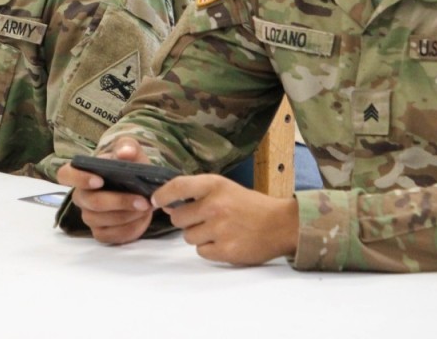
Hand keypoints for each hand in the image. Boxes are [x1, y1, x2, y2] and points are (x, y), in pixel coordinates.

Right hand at [56, 138, 154, 244]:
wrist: (141, 185)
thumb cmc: (129, 165)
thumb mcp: (130, 150)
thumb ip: (128, 146)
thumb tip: (125, 152)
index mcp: (82, 172)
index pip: (65, 175)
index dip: (79, 179)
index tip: (99, 180)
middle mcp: (81, 196)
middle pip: (91, 203)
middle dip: (119, 202)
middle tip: (143, 201)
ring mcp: (89, 216)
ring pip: (102, 221)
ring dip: (127, 216)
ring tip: (146, 208)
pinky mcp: (101, 233)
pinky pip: (111, 236)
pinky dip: (130, 229)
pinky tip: (142, 219)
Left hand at [153, 174, 298, 265]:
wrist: (281, 224)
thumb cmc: (250, 205)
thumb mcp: (225, 189)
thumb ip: (197, 194)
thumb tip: (165, 204)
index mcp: (214, 185)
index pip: (177, 186)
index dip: (162, 195)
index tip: (155, 201)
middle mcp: (215, 205)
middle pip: (178, 218)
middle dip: (185, 220)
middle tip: (202, 220)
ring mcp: (220, 229)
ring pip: (188, 237)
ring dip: (198, 235)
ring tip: (218, 230)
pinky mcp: (226, 250)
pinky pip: (201, 251)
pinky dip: (209, 249)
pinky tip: (224, 241)